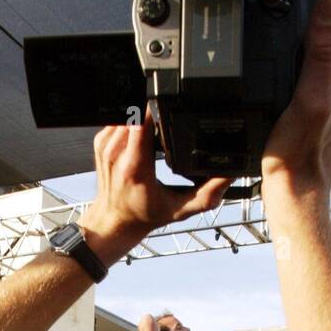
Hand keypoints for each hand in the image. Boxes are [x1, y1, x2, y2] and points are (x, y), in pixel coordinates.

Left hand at [80, 114, 232, 263]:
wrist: (115, 221)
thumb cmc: (144, 215)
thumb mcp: (181, 209)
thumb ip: (208, 194)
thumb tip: (229, 175)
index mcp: (136, 168)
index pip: (142, 123)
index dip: (157, 111)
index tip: (172, 108)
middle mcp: (117, 154)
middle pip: (135, 114)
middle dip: (153, 113)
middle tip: (168, 122)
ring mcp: (106, 146)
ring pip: (126, 114)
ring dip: (141, 116)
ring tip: (155, 130)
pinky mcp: (101, 141)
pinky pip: (118, 119)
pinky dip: (130, 122)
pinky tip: (141, 134)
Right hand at [261, 0, 330, 201]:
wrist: (292, 192)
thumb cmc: (299, 151)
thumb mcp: (311, 94)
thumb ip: (324, 46)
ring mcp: (329, 85)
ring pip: (320, 39)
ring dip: (311, 16)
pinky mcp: (314, 98)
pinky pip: (310, 58)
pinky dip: (299, 43)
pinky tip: (284, 43)